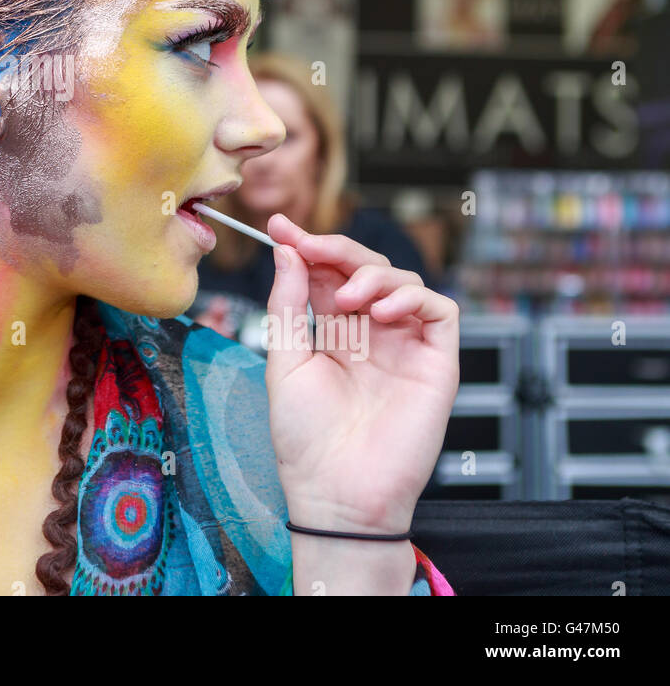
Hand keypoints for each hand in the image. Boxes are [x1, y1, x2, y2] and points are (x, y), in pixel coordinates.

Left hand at [263, 213, 458, 536]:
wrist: (335, 494)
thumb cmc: (304, 439)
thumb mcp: (284, 360)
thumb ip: (288, 305)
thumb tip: (288, 250)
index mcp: (332, 333)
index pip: (325, 275)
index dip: (307, 247)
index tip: (278, 225)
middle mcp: (371, 335)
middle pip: (365, 269)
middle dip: (337, 250)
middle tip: (311, 245)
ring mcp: (406, 347)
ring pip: (403, 281)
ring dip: (372, 275)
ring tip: (346, 300)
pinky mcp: (437, 364)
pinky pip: (440, 311)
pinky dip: (413, 298)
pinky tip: (382, 312)